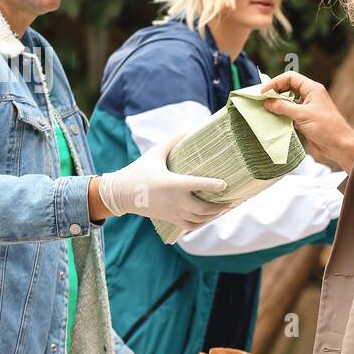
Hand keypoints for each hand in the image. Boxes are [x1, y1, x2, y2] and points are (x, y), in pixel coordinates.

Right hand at [96, 134, 230, 231]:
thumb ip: (173, 141)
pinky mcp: (169, 219)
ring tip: (225, 207)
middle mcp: (174, 200)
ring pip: (199, 219)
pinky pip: (190, 226)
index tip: (225, 184)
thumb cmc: (139, 170)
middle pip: (203, 208)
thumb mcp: (155, 153)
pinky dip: (202, 223)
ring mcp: (172, 212)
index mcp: (171, 183)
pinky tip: (210, 217)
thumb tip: (190, 128)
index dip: (212, 186)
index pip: (196, 185)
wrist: (121, 193)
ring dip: (214, 215)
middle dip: (220, 206)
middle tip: (232, 199)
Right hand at [263, 72, 353, 173]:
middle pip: (288, 87)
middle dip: (275, 92)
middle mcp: (309, 96)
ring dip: (277, 104)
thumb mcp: (302, 115)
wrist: (339, 145)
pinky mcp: (305, 119)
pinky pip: (290, 113)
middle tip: (262, 100)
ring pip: (288, 101)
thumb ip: (283, 107)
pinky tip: (273, 119)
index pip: (290, 78)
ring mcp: (307, 108)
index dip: (275, 82)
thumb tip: (267, 102)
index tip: (264, 92)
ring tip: (265, 109)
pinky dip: (281, 115)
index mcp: (312, 89)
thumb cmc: (326, 127)